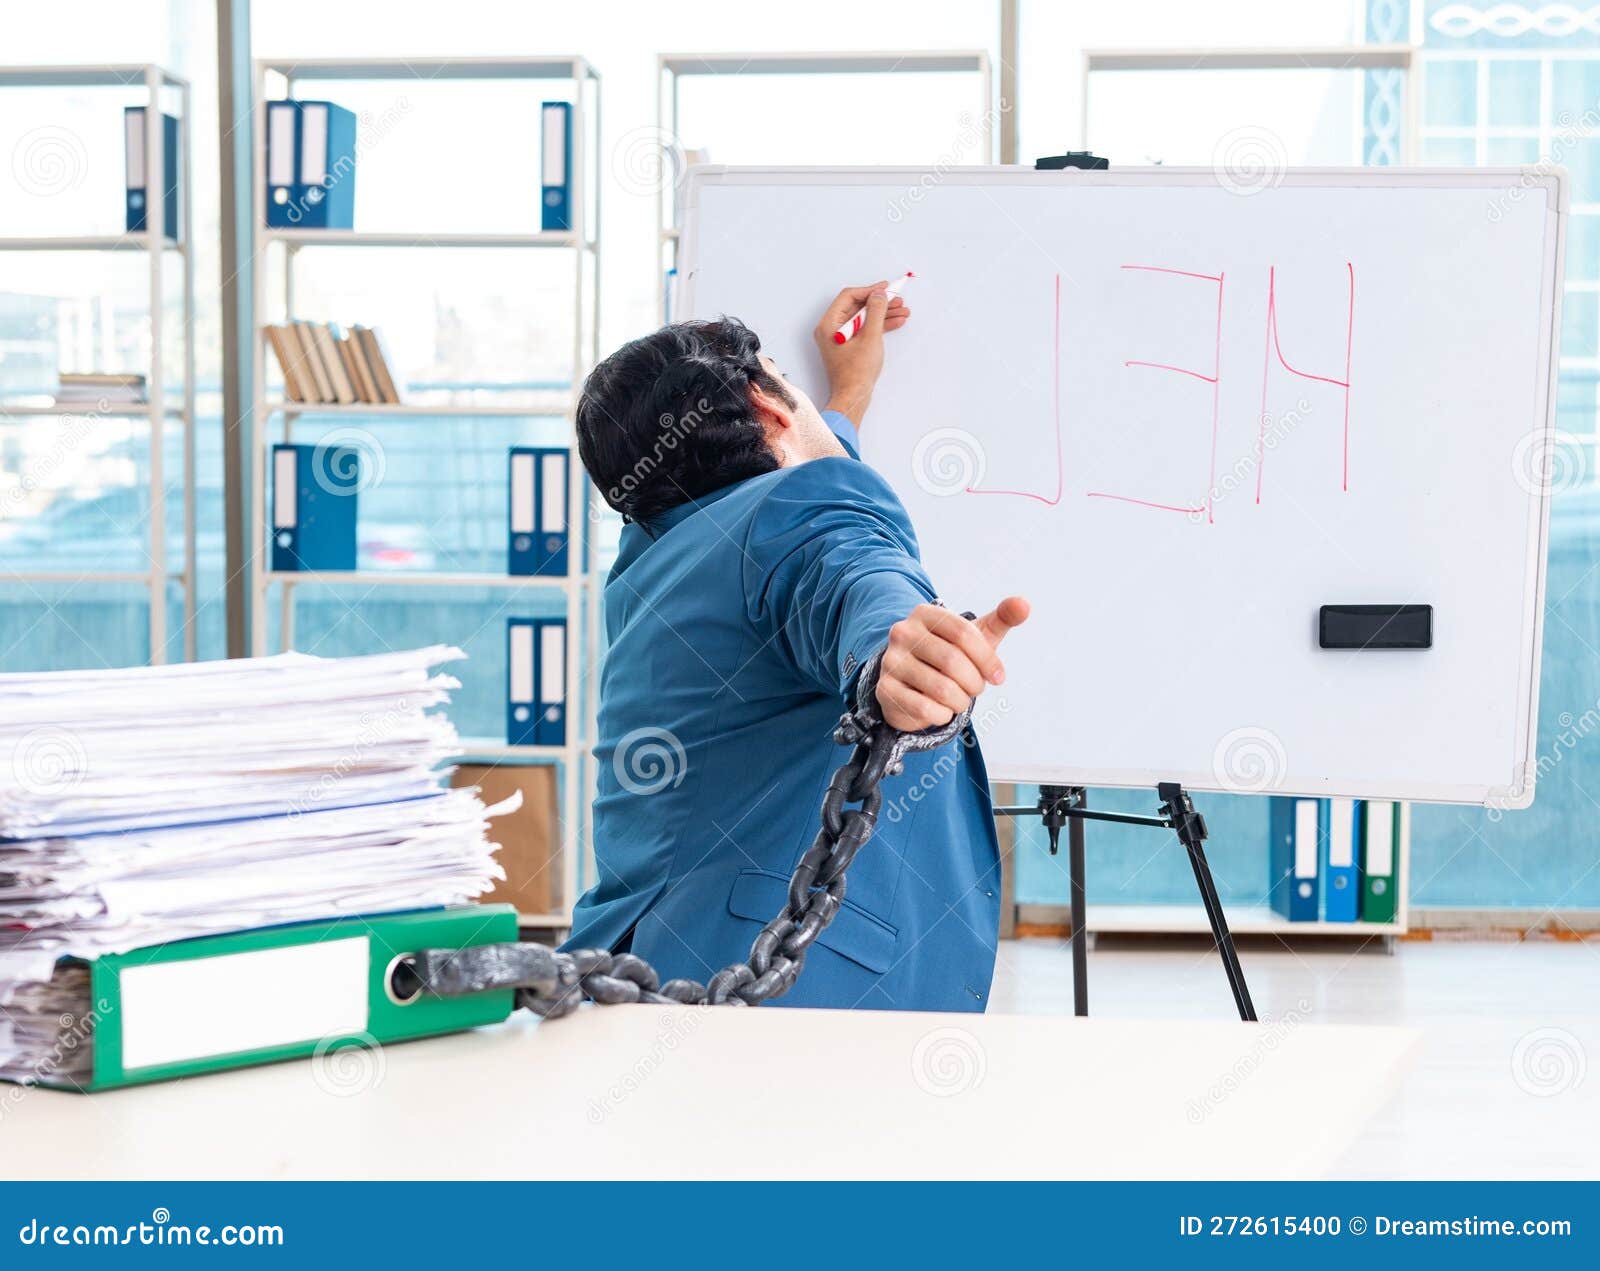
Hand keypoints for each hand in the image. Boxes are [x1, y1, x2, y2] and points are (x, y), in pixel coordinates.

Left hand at [813, 282, 910, 426]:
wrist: (853, 397)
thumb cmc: (856, 374)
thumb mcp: (870, 337)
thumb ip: (875, 312)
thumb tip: (879, 294)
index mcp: (829, 324)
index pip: (849, 296)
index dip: (869, 291)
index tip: (885, 288)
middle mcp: (832, 329)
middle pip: (857, 306)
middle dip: (879, 303)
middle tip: (897, 299)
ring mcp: (840, 339)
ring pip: (864, 318)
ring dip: (883, 314)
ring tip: (902, 311)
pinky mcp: (849, 347)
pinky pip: (865, 329)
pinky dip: (879, 325)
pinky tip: (896, 322)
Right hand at [875, 597, 1029, 731]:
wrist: (913, 683)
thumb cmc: (952, 654)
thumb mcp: (977, 636)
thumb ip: (1002, 617)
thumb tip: (1024, 604)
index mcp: (926, 614)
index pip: (965, 634)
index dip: (988, 660)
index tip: (999, 677)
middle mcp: (902, 633)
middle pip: (953, 662)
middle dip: (974, 683)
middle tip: (976, 689)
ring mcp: (891, 661)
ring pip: (941, 689)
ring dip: (961, 701)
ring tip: (959, 699)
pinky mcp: (885, 690)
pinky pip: (925, 709)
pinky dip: (942, 715)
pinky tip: (940, 708)